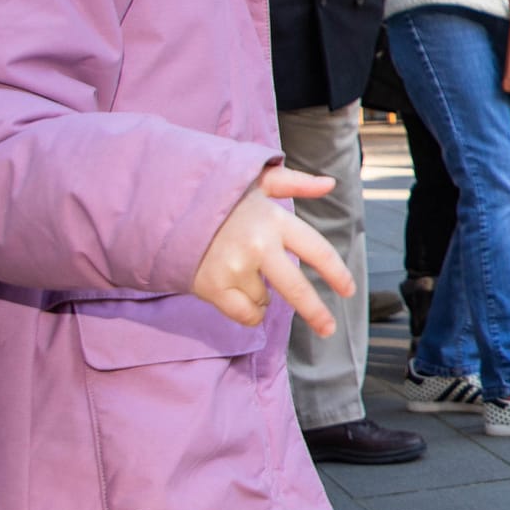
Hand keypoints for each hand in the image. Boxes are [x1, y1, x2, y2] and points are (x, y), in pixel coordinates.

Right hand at [191, 165, 353, 332]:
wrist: (160, 204)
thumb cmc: (214, 194)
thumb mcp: (255, 181)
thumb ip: (294, 183)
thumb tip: (330, 183)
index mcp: (275, 219)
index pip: (318, 251)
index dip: (337, 273)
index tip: (349, 290)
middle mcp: (258, 246)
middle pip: (297, 289)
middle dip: (317, 312)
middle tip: (329, 329)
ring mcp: (234, 268)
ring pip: (264, 300)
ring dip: (260, 295)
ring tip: (239, 271)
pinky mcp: (212, 287)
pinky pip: (244, 314)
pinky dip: (247, 311)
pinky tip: (237, 295)